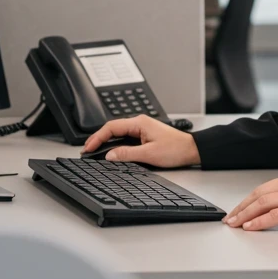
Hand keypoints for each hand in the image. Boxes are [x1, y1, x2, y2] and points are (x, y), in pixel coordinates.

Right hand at [82, 115, 197, 167]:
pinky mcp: (145, 136)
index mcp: (139, 123)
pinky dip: (116, 145)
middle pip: (113, 129)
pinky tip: (111, 152)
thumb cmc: (175, 149)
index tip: (88, 148)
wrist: (191, 150)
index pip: (111, 127)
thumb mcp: (149, 154)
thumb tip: (109, 155)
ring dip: (107, 142)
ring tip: (95, 152)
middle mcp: (140, 123)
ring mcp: (142, 129)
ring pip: (119, 134)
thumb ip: (127, 154)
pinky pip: (126, 138)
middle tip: (87, 151)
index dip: (97, 138)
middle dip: (98, 139)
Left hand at [223, 170, 277, 230]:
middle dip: (241, 208)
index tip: (237, 211)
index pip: (263, 188)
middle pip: (259, 194)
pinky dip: (260, 222)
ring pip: (264, 203)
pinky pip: (275, 215)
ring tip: (236, 224)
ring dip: (246, 215)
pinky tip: (252, 227)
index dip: (246, 201)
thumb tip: (269, 211)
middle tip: (230, 219)